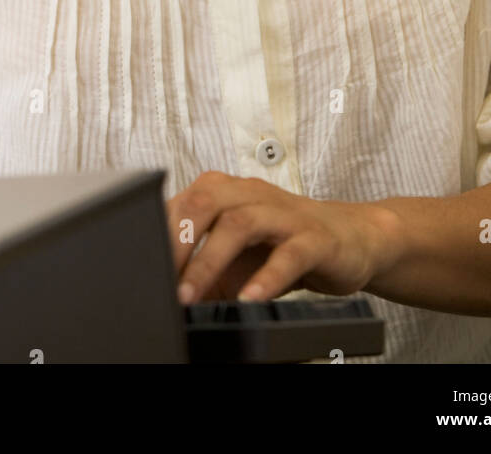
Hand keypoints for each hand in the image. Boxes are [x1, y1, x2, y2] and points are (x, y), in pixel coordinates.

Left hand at [165, 170, 405, 303]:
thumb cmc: (284, 243)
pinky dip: (266, 278)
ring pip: (241, 223)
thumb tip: (160, 295)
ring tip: (191, 295)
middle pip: (206, 201)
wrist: (350, 238)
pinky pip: (289, 255)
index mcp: (227, 191)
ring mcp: (284, 214)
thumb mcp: (235, 256)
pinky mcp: (315, 239)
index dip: (158, 232)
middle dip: (177, 240)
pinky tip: (249, 300)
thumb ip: (200, 268)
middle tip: (159, 279)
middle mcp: (252, 194)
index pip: (182, 202)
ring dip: (210, 260)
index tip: (140, 267)